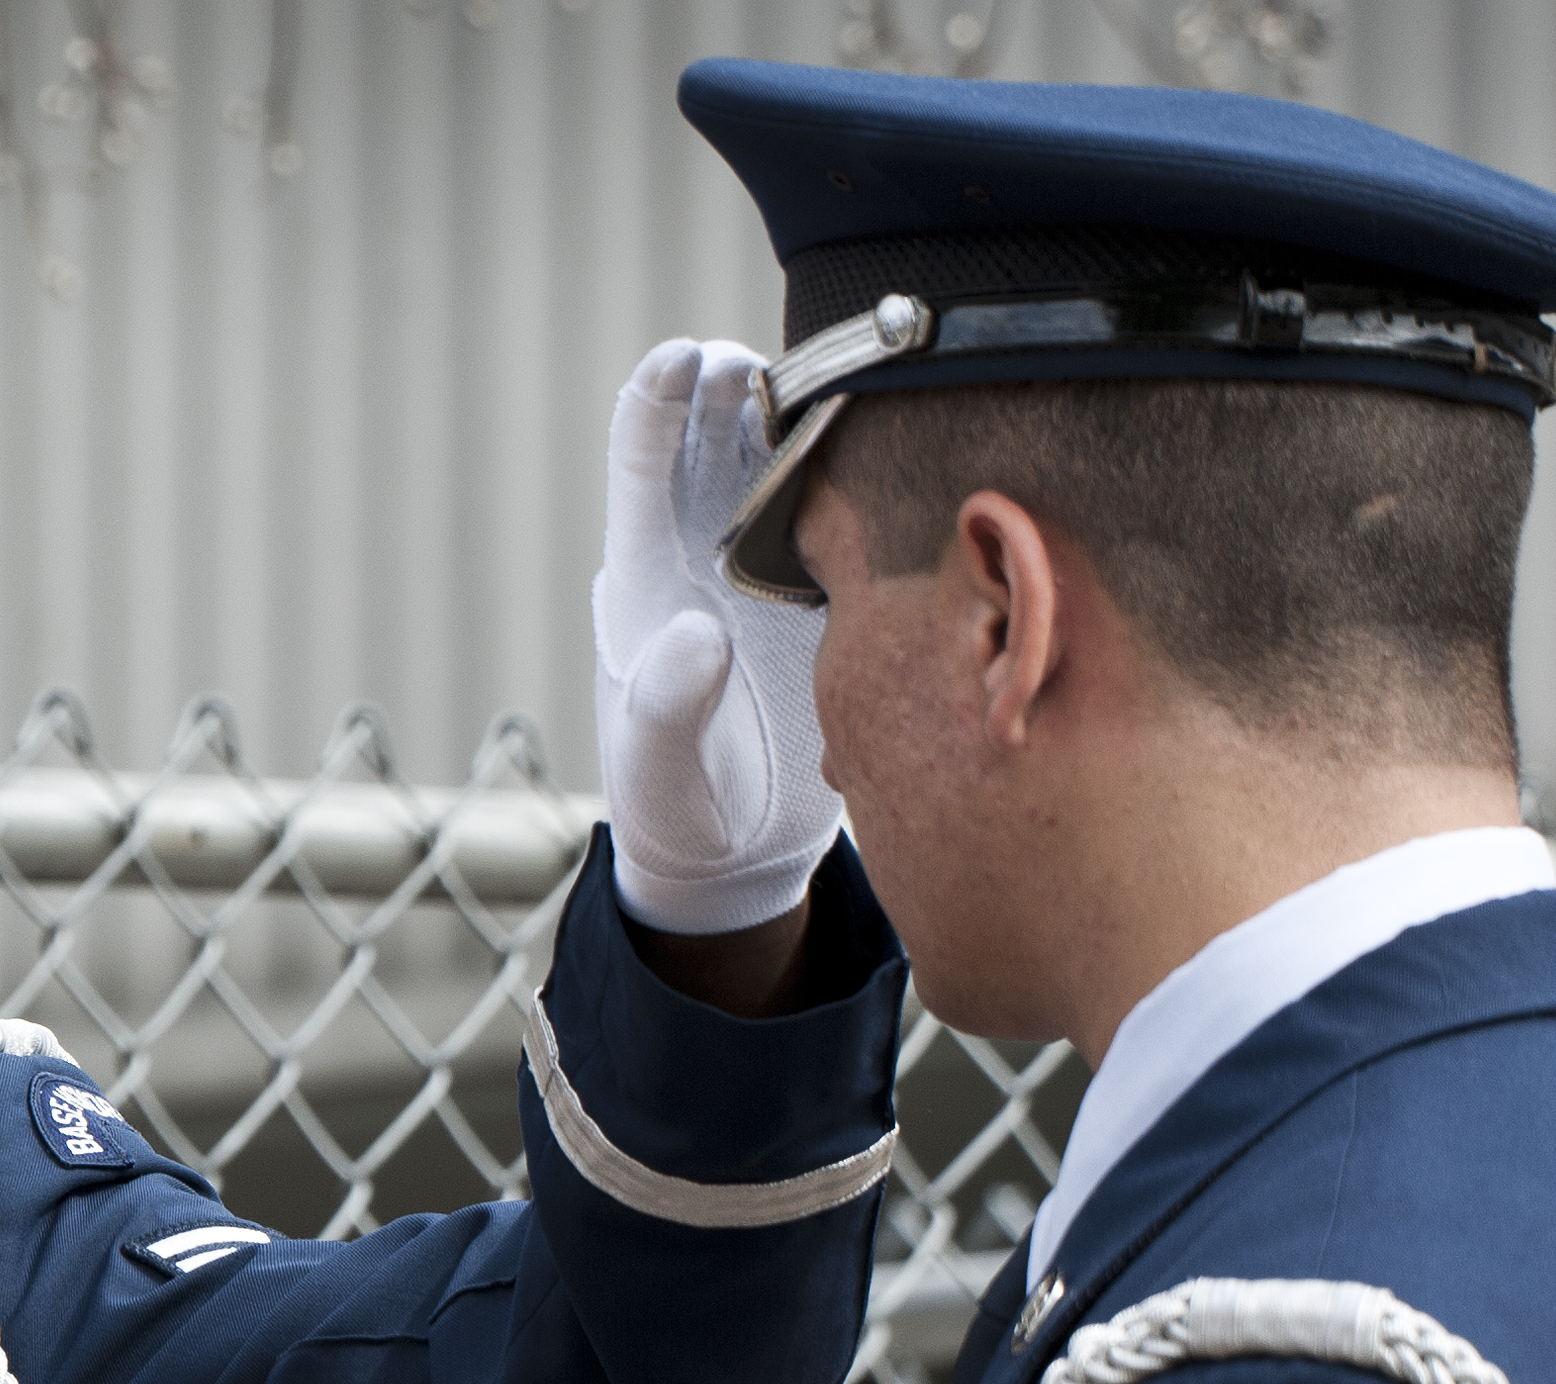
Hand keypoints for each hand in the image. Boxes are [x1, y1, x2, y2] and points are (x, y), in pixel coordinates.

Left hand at [592, 338, 842, 935]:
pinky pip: (848, 516)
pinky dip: (870, 476)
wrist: (734, 856)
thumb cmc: (676, 811)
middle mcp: (706, 552)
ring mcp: (769, 569)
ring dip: (817, 415)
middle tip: (792, 359)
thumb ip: (666, 707)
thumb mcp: (659, 771)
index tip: (688, 355)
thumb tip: (700, 631)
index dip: (658, 398)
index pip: (640, 458)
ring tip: (862, 382)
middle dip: (746, 379)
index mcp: (646, 577)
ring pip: (789, 460)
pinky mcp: (826, 597)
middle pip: (718, 432)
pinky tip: (915, 448)